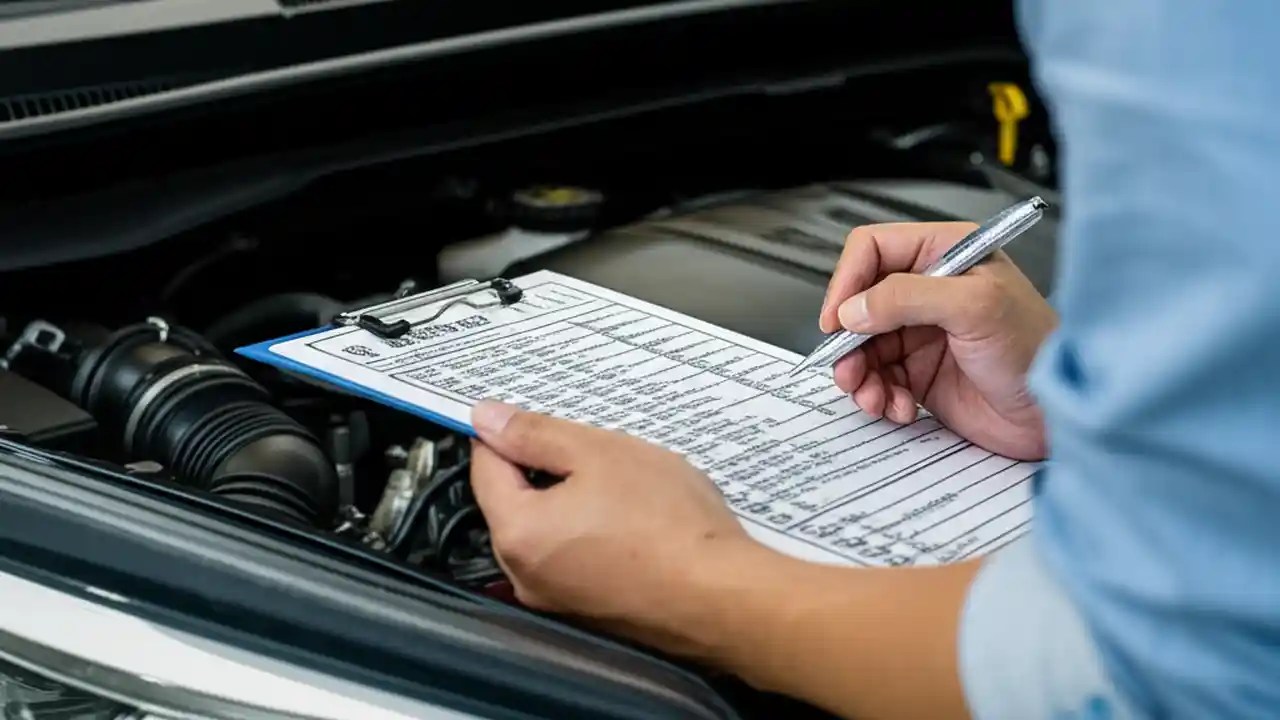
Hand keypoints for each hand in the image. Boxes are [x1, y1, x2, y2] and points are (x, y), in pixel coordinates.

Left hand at [470, 399, 979, 719]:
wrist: (723, 598)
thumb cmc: (669, 528)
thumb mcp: (599, 452)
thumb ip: (536, 433)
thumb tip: (488, 419)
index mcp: (518, 533)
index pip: (485, 468)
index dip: (502, 432)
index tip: (521, 414)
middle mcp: (527, 576)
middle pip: (516, 503)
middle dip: (547, 469)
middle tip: (593, 447)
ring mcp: (559, 601)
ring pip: (552, 531)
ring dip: (576, 502)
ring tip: (626, 485)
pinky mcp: (593, 614)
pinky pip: (580, 559)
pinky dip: (597, 535)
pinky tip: (637, 521)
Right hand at [819, 222, 1056, 459]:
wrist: (1059, 414)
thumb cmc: (1039, 350)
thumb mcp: (975, 308)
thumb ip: (908, 297)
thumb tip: (855, 308)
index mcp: (944, 254)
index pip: (873, 250)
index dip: (848, 282)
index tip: (838, 318)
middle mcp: (929, 290)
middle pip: (859, 304)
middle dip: (848, 340)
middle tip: (848, 367)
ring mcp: (922, 333)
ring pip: (862, 346)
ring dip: (859, 375)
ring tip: (872, 396)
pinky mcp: (920, 372)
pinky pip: (878, 379)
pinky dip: (879, 396)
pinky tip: (898, 407)